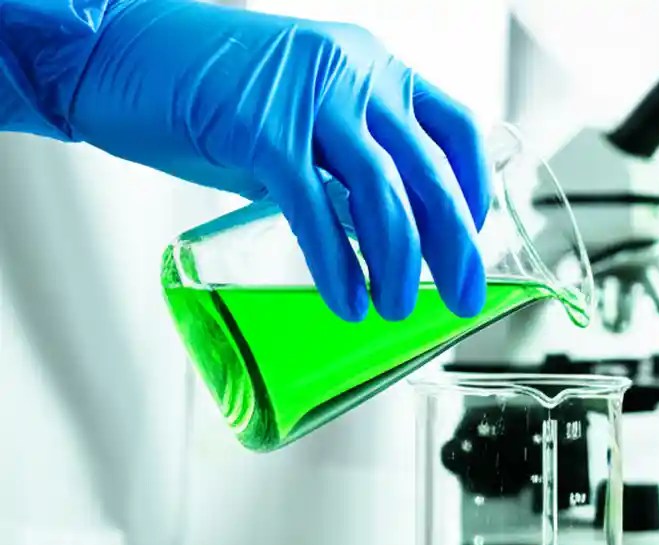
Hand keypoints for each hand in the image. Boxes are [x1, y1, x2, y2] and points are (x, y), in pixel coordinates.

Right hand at [68, 0, 489, 320]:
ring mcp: (311, 99)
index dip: (474, 185)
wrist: (114, 50)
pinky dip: (336, 264)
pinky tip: (347, 300)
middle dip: (454, 246)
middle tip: (465, 298)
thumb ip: (339, 162)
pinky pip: (316, 211)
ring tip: (395, 310)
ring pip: (382, 195)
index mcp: (371, 67)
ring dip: (397, 265)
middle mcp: (355, 75)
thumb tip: (373, 231)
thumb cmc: (203, 89)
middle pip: (429, 172)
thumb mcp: (298, 116)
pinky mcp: (264, 131)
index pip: (455, 126)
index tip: (475, 233)